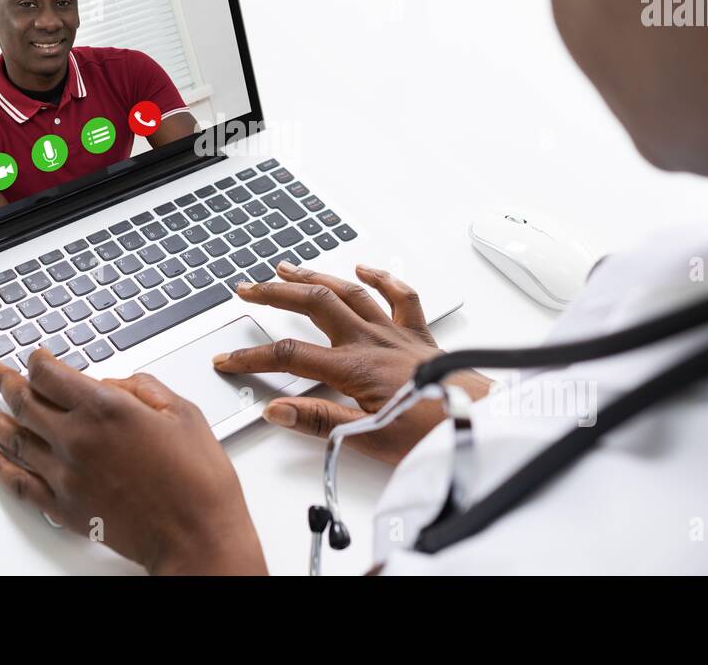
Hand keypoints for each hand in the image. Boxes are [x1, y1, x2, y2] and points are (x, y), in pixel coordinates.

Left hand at [0, 352, 267, 574]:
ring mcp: (67, 475)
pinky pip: (20, 484)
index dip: (37, 362)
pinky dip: (0, 468)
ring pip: (14, 440)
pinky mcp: (66, 507)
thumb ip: (143, 388)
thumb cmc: (197, 478)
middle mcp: (78, 438)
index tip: (33, 358)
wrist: (196, 534)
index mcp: (106, 408)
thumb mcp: (182, 413)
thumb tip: (114, 383)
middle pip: (25, 402)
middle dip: (4, 382)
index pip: (52, 375)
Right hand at [214, 261, 490, 464]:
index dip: (252, 356)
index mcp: (354, 368)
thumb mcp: (366, 439)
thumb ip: (318, 422)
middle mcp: (371, 341)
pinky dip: (381, 277)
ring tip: (286, 268)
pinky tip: (364, 268)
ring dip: (315, 276)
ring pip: (348, 292)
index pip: (289, 356)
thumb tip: (276, 411)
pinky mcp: (418, 334)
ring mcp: (395, 332)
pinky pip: (400, 296)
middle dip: (275, 293)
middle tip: (246, 288)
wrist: (480, 424)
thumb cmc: (431, 435)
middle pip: (314, 304)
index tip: (227, 359)